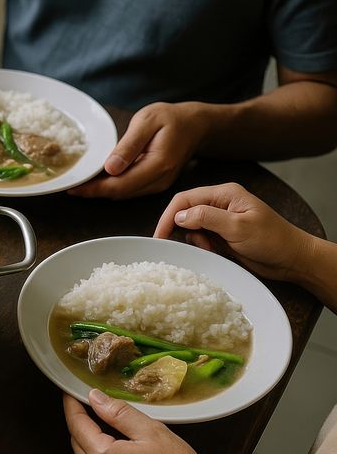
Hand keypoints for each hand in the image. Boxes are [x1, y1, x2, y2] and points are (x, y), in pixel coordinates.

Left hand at [63, 390, 218, 453]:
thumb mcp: (152, 432)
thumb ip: (120, 414)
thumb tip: (95, 398)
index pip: (77, 424)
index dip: (72, 405)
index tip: (70, 390)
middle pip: (75, 440)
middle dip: (77, 418)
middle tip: (84, 400)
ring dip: (84, 434)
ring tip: (95, 415)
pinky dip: (93, 449)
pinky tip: (107, 439)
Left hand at [70, 102, 209, 198]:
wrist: (195, 125)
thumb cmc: (170, 118)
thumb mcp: (147, 122)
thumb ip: (128, 145)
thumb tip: (110, 169)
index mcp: (158, 165)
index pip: (120, 185)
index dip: (94, 189)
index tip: (73, 188)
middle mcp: (159, 180)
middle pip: (120, 193)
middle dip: (94, 192)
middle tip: (70, 187)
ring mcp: (159, 184)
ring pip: (124, 194)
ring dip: (102, 191)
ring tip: (80, 183)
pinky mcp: (156, 183)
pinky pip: (130, 189)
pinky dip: (113, 187)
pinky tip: (99, 179)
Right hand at [153, 182, 314, 281]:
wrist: (292, 259)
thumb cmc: (272, 240)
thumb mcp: (238, 227)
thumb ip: (207, 218)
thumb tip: (179, 215)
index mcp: (225, 194)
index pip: (186, 199)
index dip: (169, 216)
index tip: (160, 235)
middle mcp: (221, 203)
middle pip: (185, 211)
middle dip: (179, 228)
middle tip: (175, 245)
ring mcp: (221, 219)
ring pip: (191, 226)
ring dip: (192, 239)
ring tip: (207, 249)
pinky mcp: (222, 234)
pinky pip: (200, 237)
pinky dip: (200, 245)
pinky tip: (211, 251)